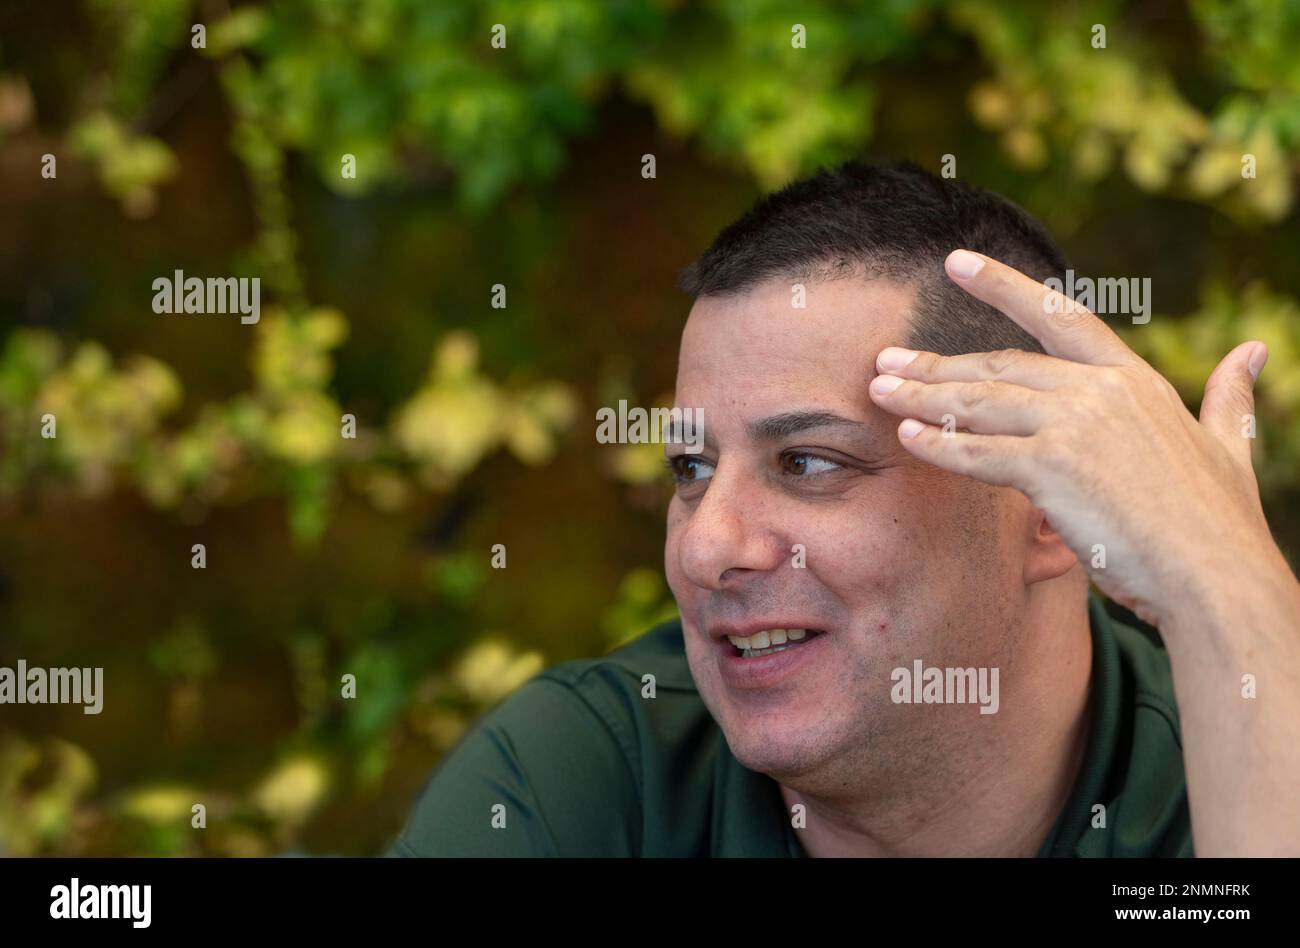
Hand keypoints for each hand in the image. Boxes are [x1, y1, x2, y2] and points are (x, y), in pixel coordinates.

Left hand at [867, 249, 1277, 629]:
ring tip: (877, 391)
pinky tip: (904, 436)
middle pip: (999, 365)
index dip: (1003, 285)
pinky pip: (978, 453)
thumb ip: (1230, 395)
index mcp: (1133, 379)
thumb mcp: (1230, 443)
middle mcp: (1099, 391)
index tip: (956, 262)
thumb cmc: (1220, 521)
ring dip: (922, 396)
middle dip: (937, 364)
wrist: (1216, 575)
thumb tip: (1251, 352)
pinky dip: (938, 445)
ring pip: (979, 403)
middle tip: (887, 361)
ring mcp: (1074, 426)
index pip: (1057, 315)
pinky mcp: (1052, 469)